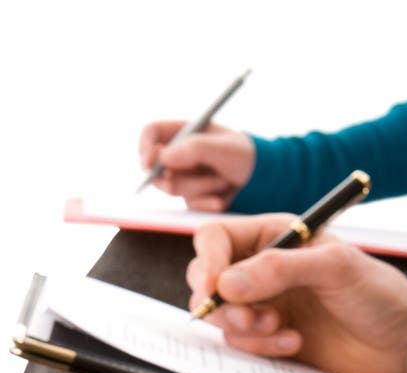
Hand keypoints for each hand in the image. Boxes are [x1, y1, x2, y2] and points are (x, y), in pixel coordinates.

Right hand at [139, 121, 254, 210]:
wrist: (261, 181)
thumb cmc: (244, 155)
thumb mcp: (224, 148)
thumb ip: (195, 149)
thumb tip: (163, 157)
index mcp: (182, 132)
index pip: (151, 134)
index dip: (145, 147)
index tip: (149, 163)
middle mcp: (178, 154)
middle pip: (156, 168)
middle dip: (177, 177)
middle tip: (198, 179)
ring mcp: (183, 177)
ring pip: (173, 189)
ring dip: (200, 188)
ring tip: (223, 182)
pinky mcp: (191, 197)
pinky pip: (188, 205)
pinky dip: (206, 203)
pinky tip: (222, 199)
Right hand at [187, 216, 406, 372]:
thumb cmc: (382, 294)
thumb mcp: (336, 268)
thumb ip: (279, 269)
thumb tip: (226, 283)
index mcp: (276, 237)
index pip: (215, 238)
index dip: (206, 261)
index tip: (214, 287)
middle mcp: (263, 270)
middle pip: (205, 280)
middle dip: (221, 304)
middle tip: (251, 318)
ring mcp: (265, 306)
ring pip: (220, 318)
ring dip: (244, 330)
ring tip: (281, 329)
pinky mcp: (270, 340)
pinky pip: (241, 346)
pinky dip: (260, 348)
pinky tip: (294, 342)